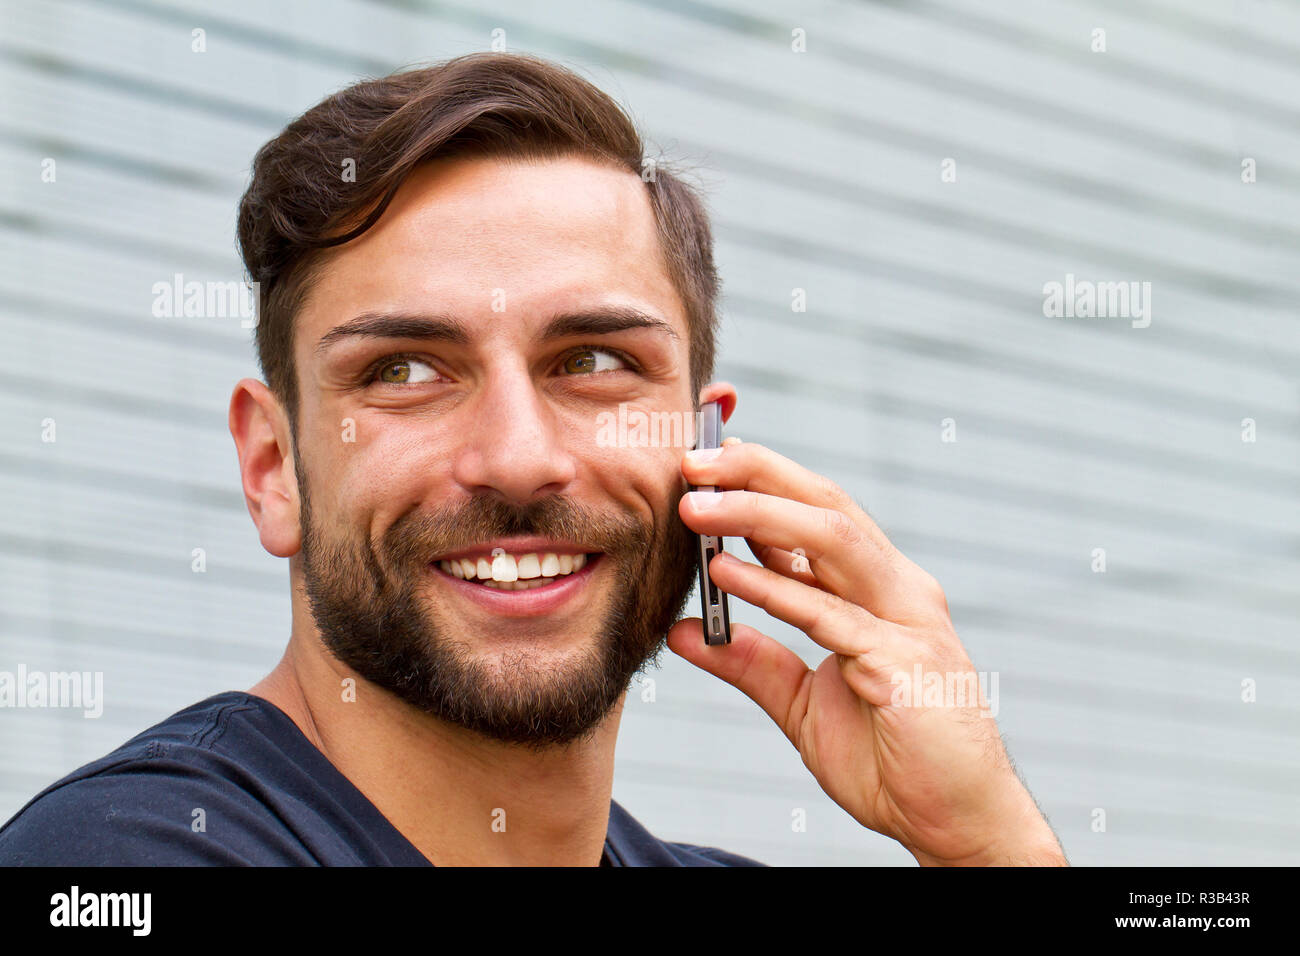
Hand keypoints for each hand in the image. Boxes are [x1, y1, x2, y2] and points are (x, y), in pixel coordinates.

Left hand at [669, 438, 1066, 865]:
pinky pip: (831, 614)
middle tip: (694, 461)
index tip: (704, 465)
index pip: (819, 516)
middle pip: (827, 506)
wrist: (956, 822)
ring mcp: (908, 621)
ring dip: (759, 514)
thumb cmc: (892, 761)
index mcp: (879, 593)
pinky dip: (775, 587)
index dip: (763, 482)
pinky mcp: (905, 662)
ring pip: (834, 539)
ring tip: (698, 506)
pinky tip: (726, 572)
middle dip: (758, 474)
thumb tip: (687, 631)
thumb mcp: (801, 703)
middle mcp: (898, 592)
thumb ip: (751, 662)